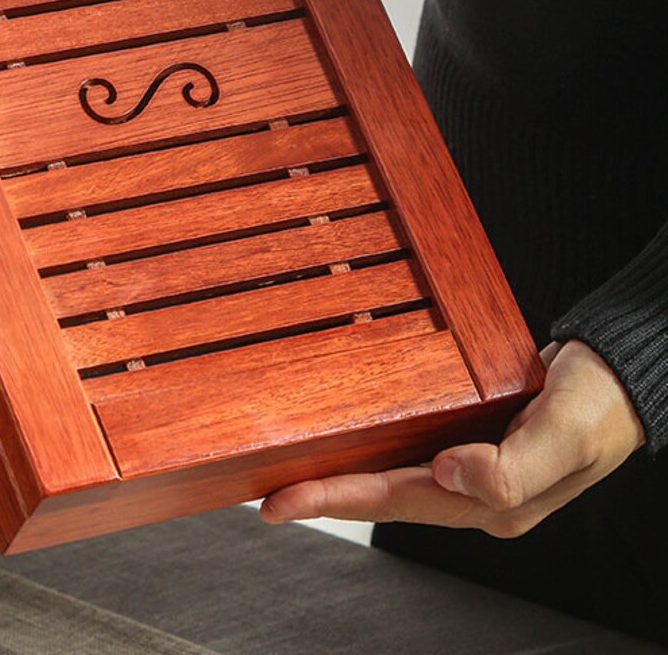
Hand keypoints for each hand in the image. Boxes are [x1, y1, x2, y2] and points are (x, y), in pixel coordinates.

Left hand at [260, 340, 644, 537]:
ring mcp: (468, 466)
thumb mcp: (565, 433)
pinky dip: (370, 443)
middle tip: (265, 493)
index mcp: (492, 504)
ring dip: (342, 473)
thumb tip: (450, 471)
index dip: (337, 501)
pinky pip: (407, 446)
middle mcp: (472, 492)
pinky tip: (344, 436)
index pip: (398, 502)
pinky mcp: (465, 436)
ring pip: (390, 473)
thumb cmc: (598, 406)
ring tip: (290, 469)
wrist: (618, 379)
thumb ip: (512, 464)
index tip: (282, 500)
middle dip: (324, 494)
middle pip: (384, 495)